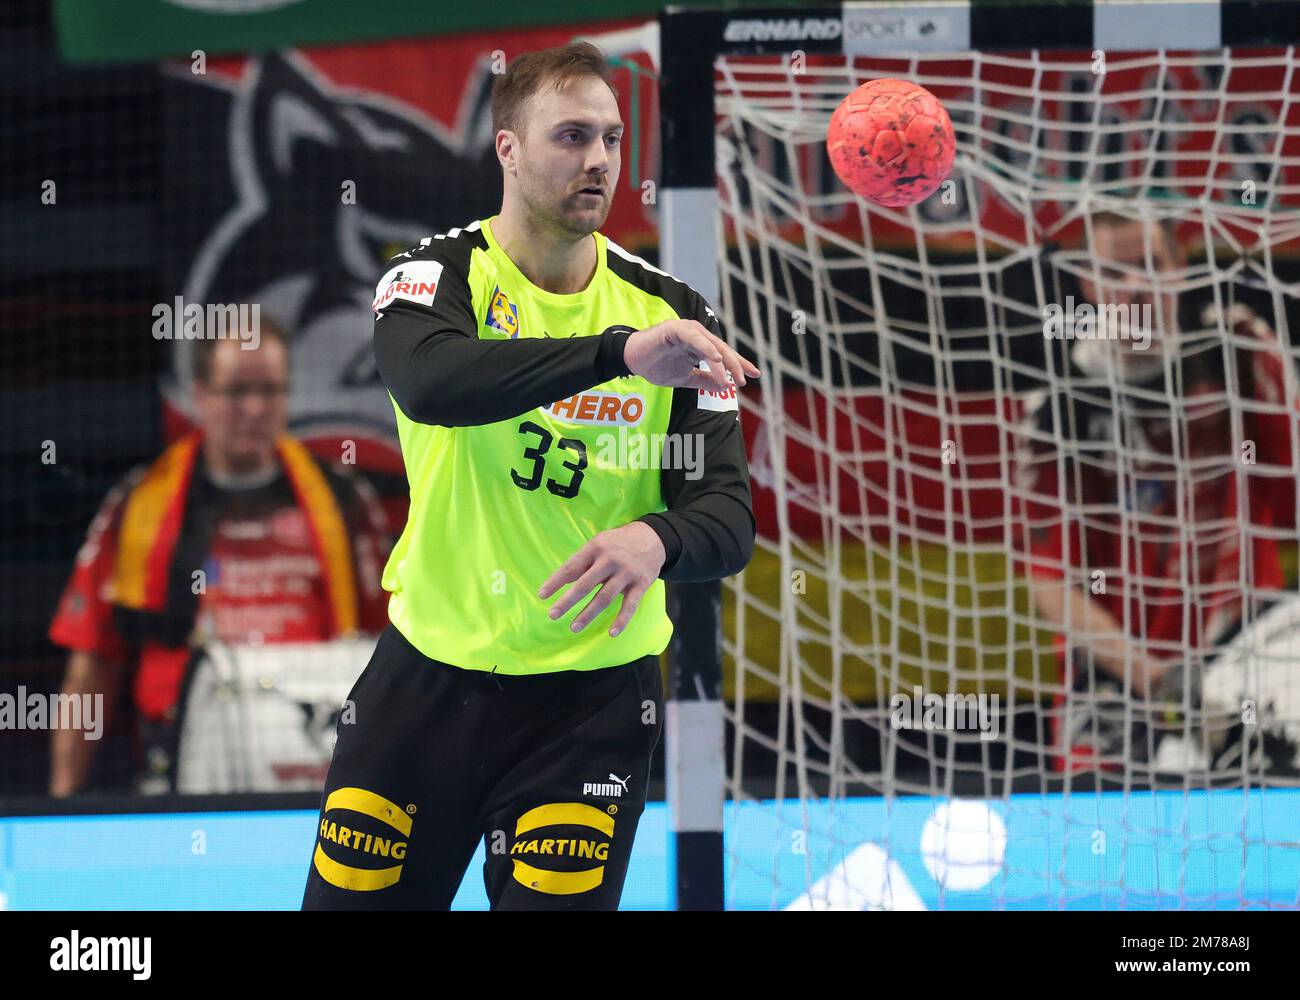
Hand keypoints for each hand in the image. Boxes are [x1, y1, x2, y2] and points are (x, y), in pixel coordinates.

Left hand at [538, 522, 665, 635]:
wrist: (653, 538)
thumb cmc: (618, 543)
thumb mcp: (599, 543)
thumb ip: (583, 561)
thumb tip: (563, 582)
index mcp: (596, 547)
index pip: (571, 567)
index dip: (555, 582)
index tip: (542, 595)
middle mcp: (610, 560)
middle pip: (585, 584)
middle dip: (567, 601)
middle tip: (552, 615)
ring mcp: (626, 573)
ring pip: (605, 597)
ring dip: (588, 614)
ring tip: (574, 627)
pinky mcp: (641, 584)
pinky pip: (630, 605)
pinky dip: (622, 620)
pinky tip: (612, 633)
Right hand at [623, 319, 759, 391]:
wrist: (631, 360)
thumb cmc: (657, 365)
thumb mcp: (685, 378)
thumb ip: (704, 380)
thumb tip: (725, 387)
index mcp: (701, 345)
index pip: (725, 355)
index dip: (740, 364)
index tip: (755, 375)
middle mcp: (697, 335)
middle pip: (722, 349)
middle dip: (735, 364)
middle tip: (745, 379)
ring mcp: (686, 329)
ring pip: (710, 344)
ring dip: (722, 359)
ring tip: (732, 374)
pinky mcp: (674, 328)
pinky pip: (693, 337)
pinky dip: (705, 346)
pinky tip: (715, 358)